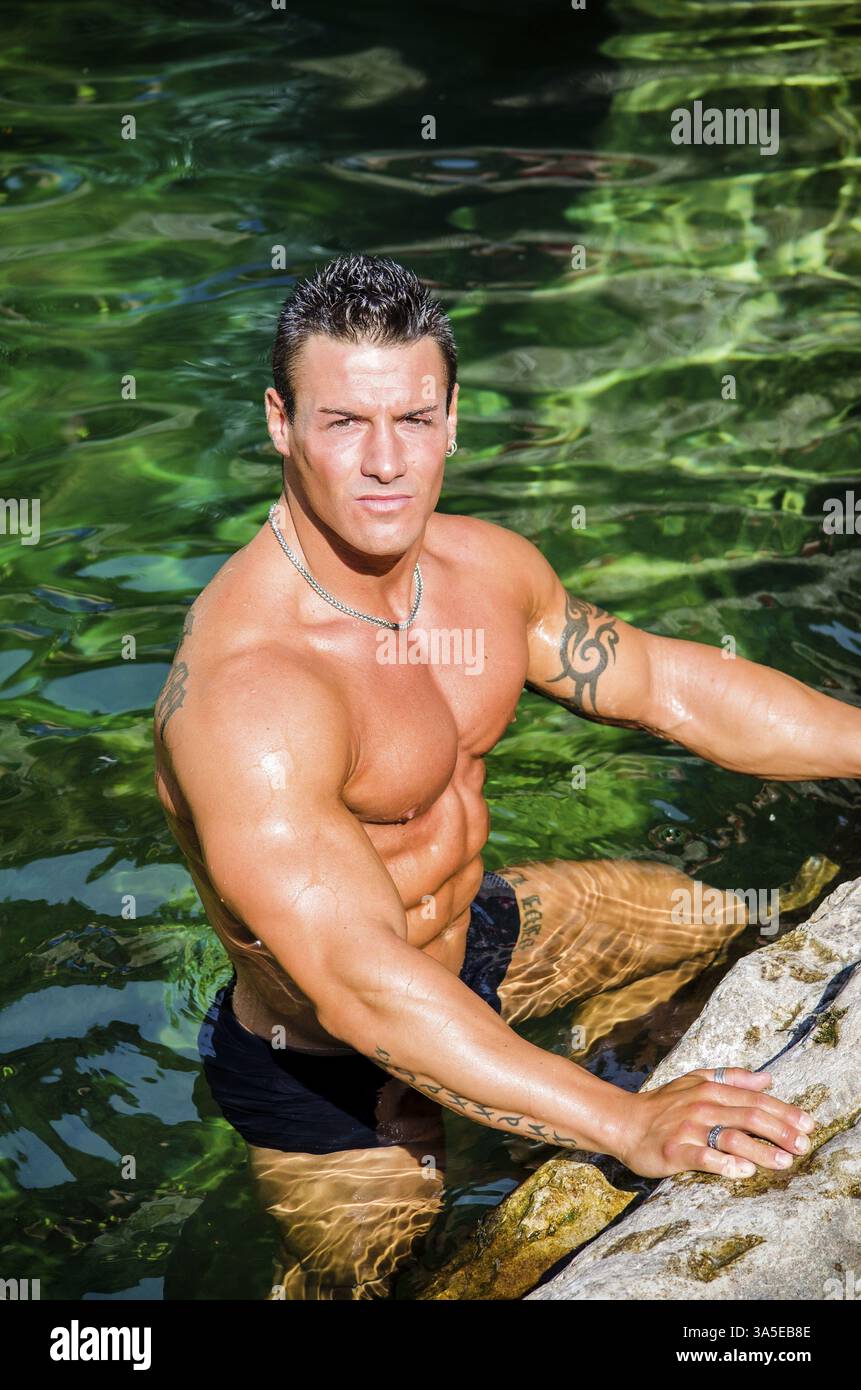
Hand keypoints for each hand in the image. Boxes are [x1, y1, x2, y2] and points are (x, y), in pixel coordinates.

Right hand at [618, 1068, 816, 1178]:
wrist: (623, 1122)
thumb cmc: (663, 1104)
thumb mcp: (695, 1081)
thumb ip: (732, 1078)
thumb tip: (767, 1078)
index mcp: (710, 1090)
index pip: (754, 1099)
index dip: (784, 1111)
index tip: (807, 1124)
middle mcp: (702, 1106)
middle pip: (750, 1117)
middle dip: (781, 1131)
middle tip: (803, 1145)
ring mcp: (689, 1129)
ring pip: (732, 1138)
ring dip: (761, 1150)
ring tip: (784, 1162)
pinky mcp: (676, 1151)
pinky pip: (704, 1158)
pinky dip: (726, 1164)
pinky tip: (745, 1171)